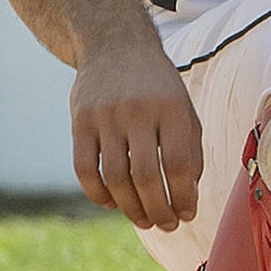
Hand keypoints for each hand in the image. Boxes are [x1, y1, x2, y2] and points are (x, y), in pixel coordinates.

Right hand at [68, 35, 201, 230]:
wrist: (116, 45)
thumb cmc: (158, 88)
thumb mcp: (184, 110)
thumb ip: (191, 152)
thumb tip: (187, 200)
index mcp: (172, 107)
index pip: (177, 164)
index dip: (183, 197)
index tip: (187, 214)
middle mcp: (138, 110)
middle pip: (146, 176)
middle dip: (158, 210)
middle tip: (166, 225)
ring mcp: (105, 115)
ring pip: (114, 178)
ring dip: (130, 209)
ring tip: (144, 220)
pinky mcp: (79, 121)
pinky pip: (84, 170)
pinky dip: (98, 195)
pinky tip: (113, 203)